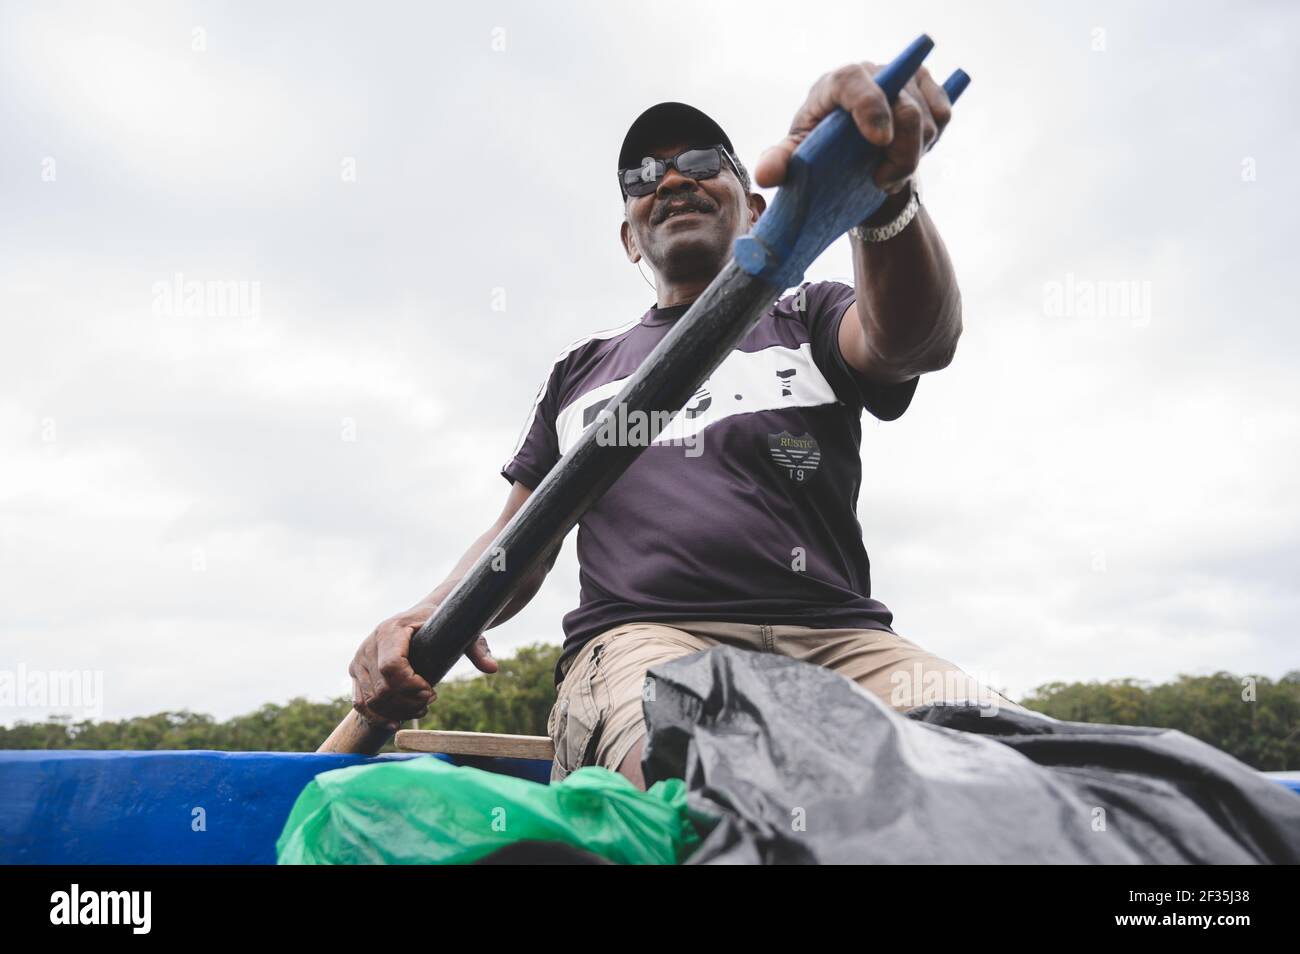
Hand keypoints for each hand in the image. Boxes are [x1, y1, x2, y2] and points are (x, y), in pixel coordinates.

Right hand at [348, 601, 498, 729]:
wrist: (424, 616)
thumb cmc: (445, 624)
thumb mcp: (465, 632)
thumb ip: (477, 649)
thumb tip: (492, 669)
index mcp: (391, 629)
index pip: (391, 667)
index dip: (411, 687)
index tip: (432, 692)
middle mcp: (369, 643)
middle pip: (381, 689)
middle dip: (407, 703)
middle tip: (431, 701)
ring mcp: (360, 659)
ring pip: (370, 700)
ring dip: (396, 711)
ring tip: (420, 709)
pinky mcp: (357, 672)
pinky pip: (360, 702)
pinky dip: (377, 716)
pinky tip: (398, 720)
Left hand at [754, 62, 951, 194]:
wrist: (852, 157)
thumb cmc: (819, 152)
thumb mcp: (796, 160)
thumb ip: (779, 164)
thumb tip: (766, 177)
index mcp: (834, 85)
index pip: (854, 81)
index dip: (870, 107)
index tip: (879, 141)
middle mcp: (872, 73)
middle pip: (902, 107)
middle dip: (900, 153)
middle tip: (882, 181)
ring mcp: (903, 78)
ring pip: (927, 118)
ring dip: (913, 156)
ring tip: (887, 174)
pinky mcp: (927, 89)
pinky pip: (943, 114)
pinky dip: (930, 144)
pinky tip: (908, 155)